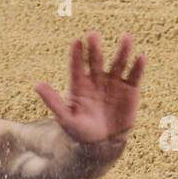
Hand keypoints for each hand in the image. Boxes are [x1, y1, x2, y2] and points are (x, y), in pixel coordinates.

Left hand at [34, 33, 144, 156]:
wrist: (102, 144)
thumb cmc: (80, 132)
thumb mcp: (65, 118)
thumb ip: (53, 101)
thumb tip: (37, 84)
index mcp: (79, 85)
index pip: (76, 67)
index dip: (76, 55)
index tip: (76, 41)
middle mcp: (96, 80)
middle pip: (96, 61)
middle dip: (95, 49)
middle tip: (93, 35)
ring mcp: (114, 83)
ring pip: (118, 63)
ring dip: (122, 51)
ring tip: (126, 37)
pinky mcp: (130, 90)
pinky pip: (134, 76)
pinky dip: (138, 67)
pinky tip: (140, 57)